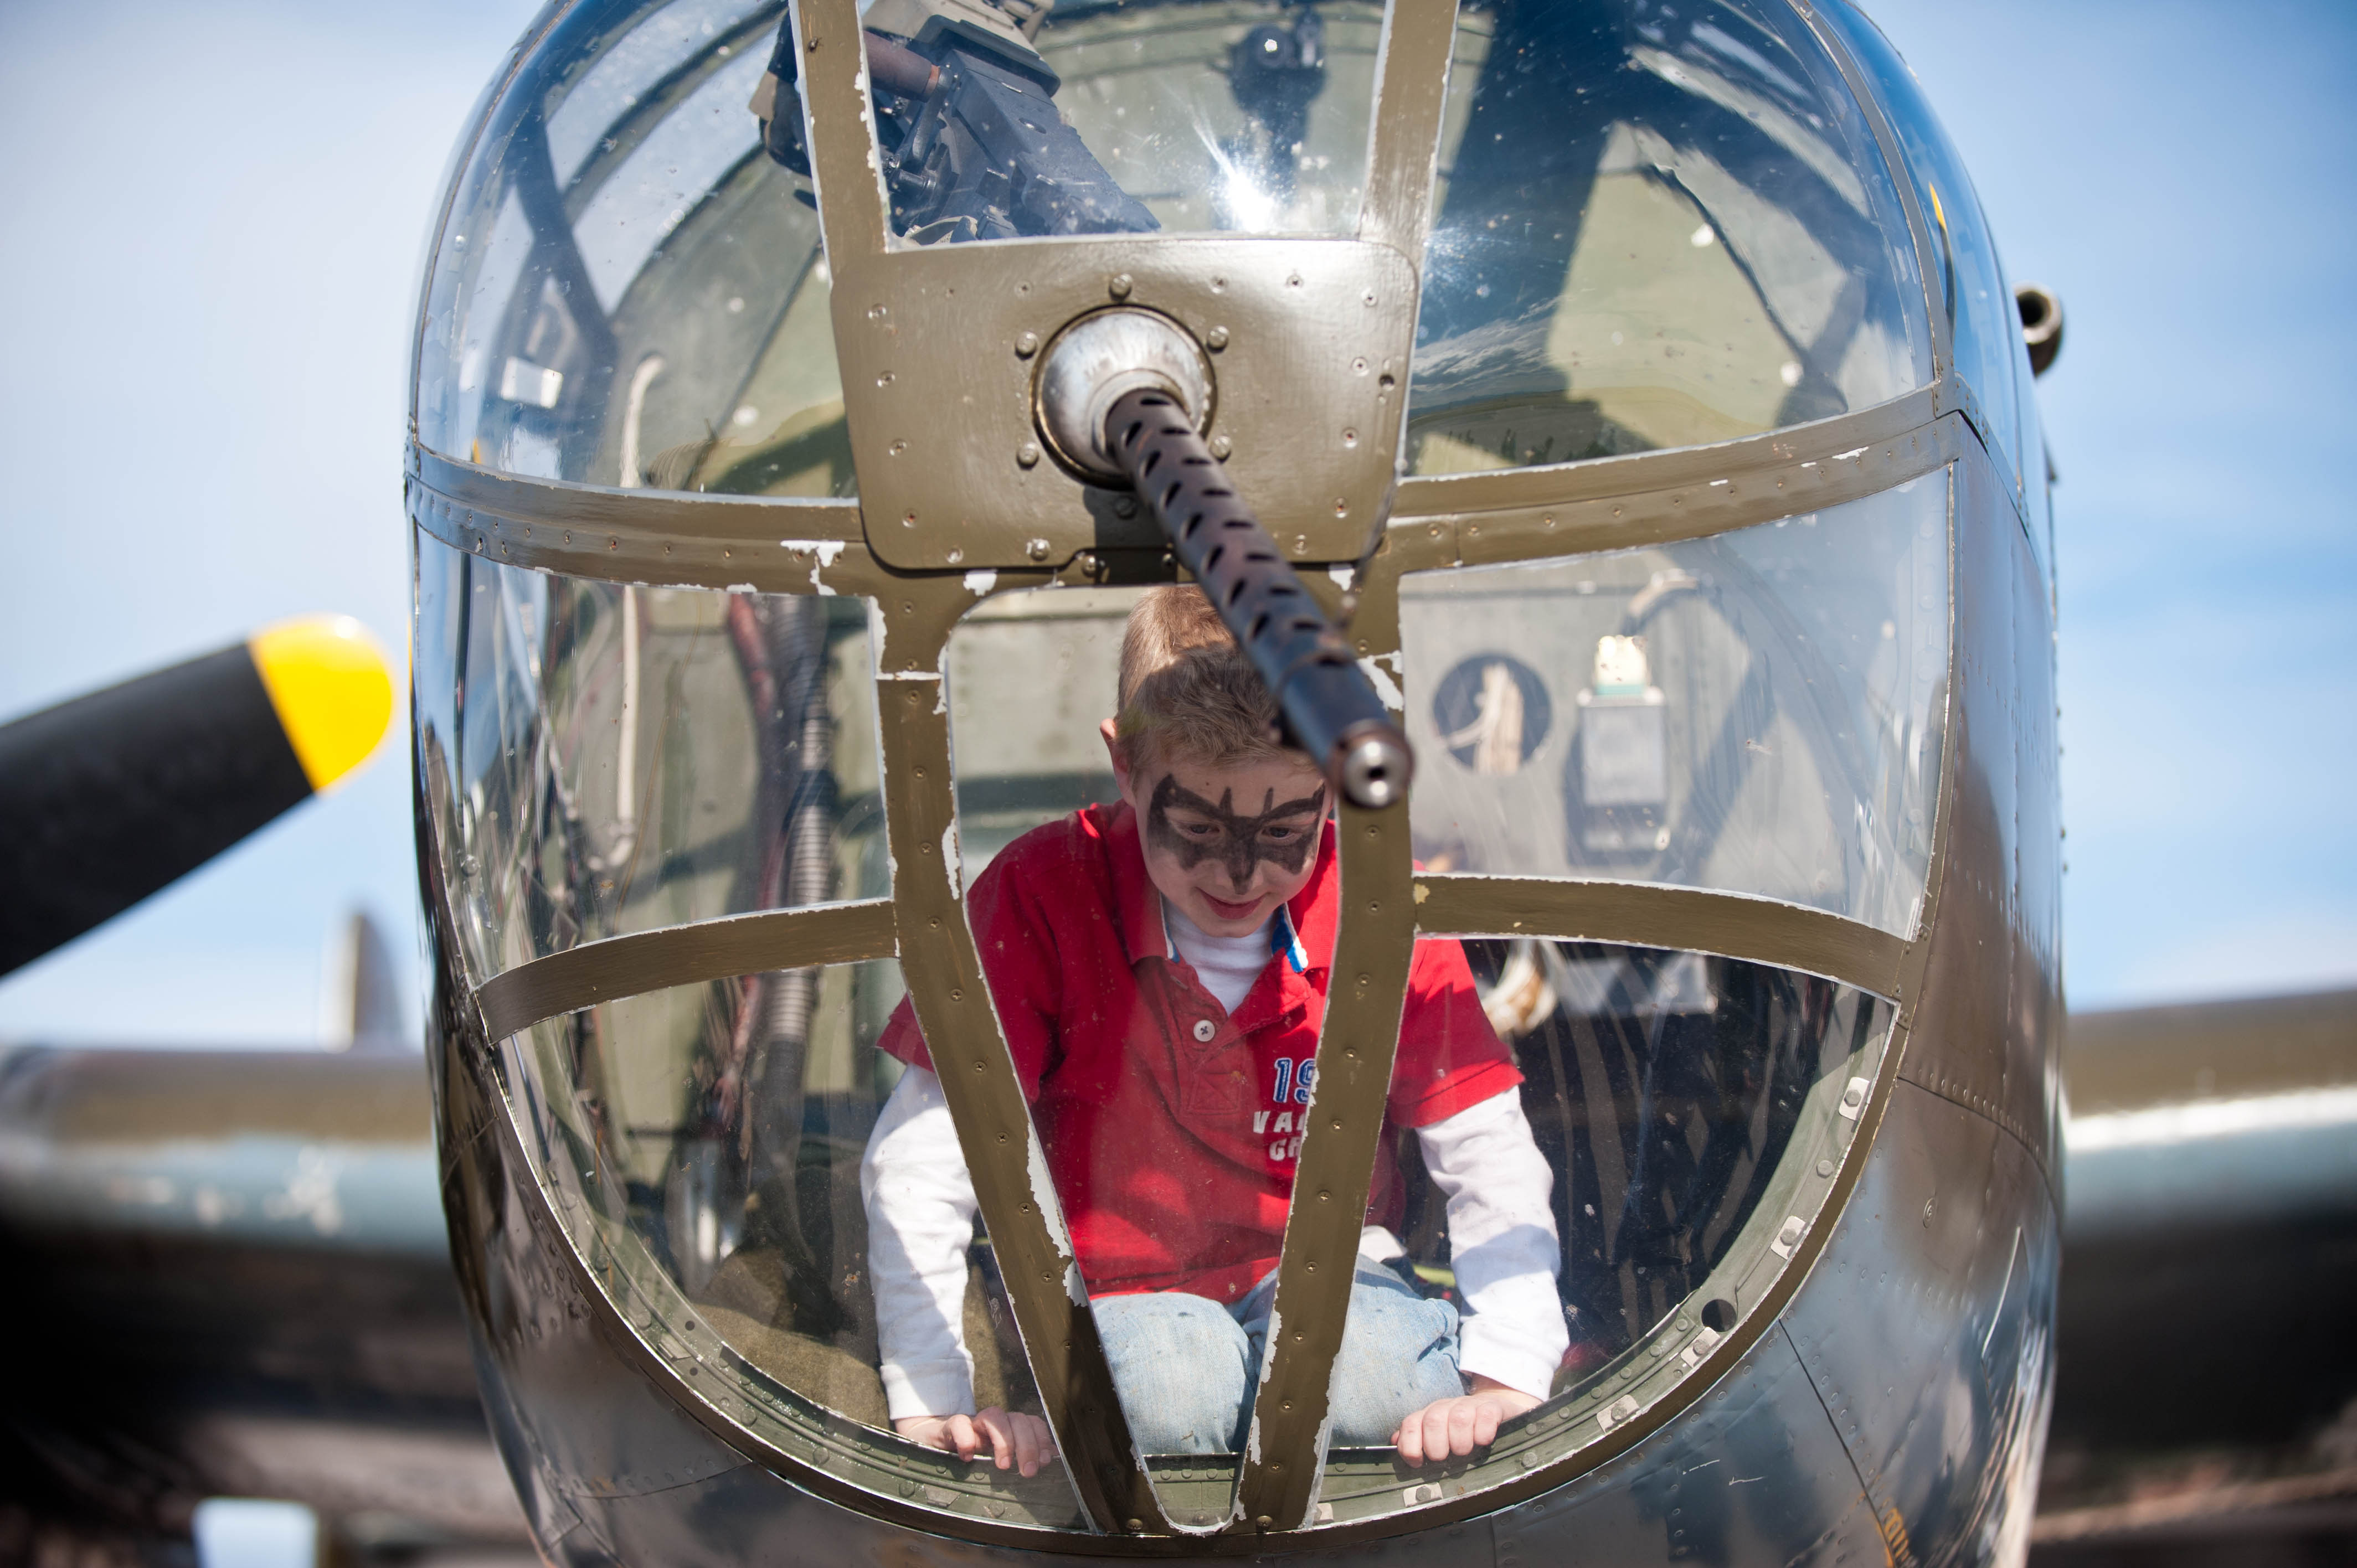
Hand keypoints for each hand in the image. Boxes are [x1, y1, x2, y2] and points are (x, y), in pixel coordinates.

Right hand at [895, 1407, 1053, 1475]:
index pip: (1031, 1423)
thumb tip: (1051, 1462)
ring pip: (994, 1415)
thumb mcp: (995, 1462)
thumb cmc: (969, 1458)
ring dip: (1003, 1439)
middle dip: (1027, 1445)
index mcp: (1008, 1430)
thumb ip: (1019, 1460)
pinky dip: (965, 1437)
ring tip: (1003, 1466)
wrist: (930, 1445)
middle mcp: (992, 1424)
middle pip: (1018, 1419)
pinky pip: (959, 1423)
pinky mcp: (948, 1428)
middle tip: (1027, 1472)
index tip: (1045, 1462)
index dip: (1041, 1439)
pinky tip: (968, 1457)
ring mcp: (972, 1423)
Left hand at [1393, 1375, 1542, 1466]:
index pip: (1410, 1424)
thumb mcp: (1438, 1435)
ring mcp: (1470, 1405)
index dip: (1410, 1446)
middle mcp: (1447, 1407)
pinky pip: (1486, 1415)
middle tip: (1445, 1458)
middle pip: (1433, 1421)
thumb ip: (1415, 1438)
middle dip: (1436, 1446)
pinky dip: (1483, 1432)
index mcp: (1430, 1414)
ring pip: (1458, 1418)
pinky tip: (1484, 1441)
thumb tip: (1393, 1442)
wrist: (1495, 1407)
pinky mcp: (1493, 1407)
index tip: (1419, 1463)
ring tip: (1465, 1452)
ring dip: (1460, 1441)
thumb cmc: (1463, 1430)